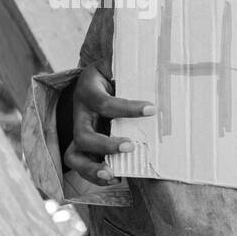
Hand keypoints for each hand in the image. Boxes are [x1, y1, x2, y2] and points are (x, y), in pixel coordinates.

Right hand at [63, 63, 155, 185]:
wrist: (100, 79)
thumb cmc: (116, 73)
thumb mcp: (121, 64)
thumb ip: (133, 63)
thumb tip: (162, 58)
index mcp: (89, 88)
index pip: (104, 102)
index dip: (127, 108)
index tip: (152, 109)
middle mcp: (80, 112)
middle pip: (83, 135)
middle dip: (106, 145)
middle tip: (131, 146)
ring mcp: (79, 131)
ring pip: (74, 156)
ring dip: (92, 168)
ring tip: (114, 174)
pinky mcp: (83, 146)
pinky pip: (81, 166)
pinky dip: (96, 176)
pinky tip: (116, 177)